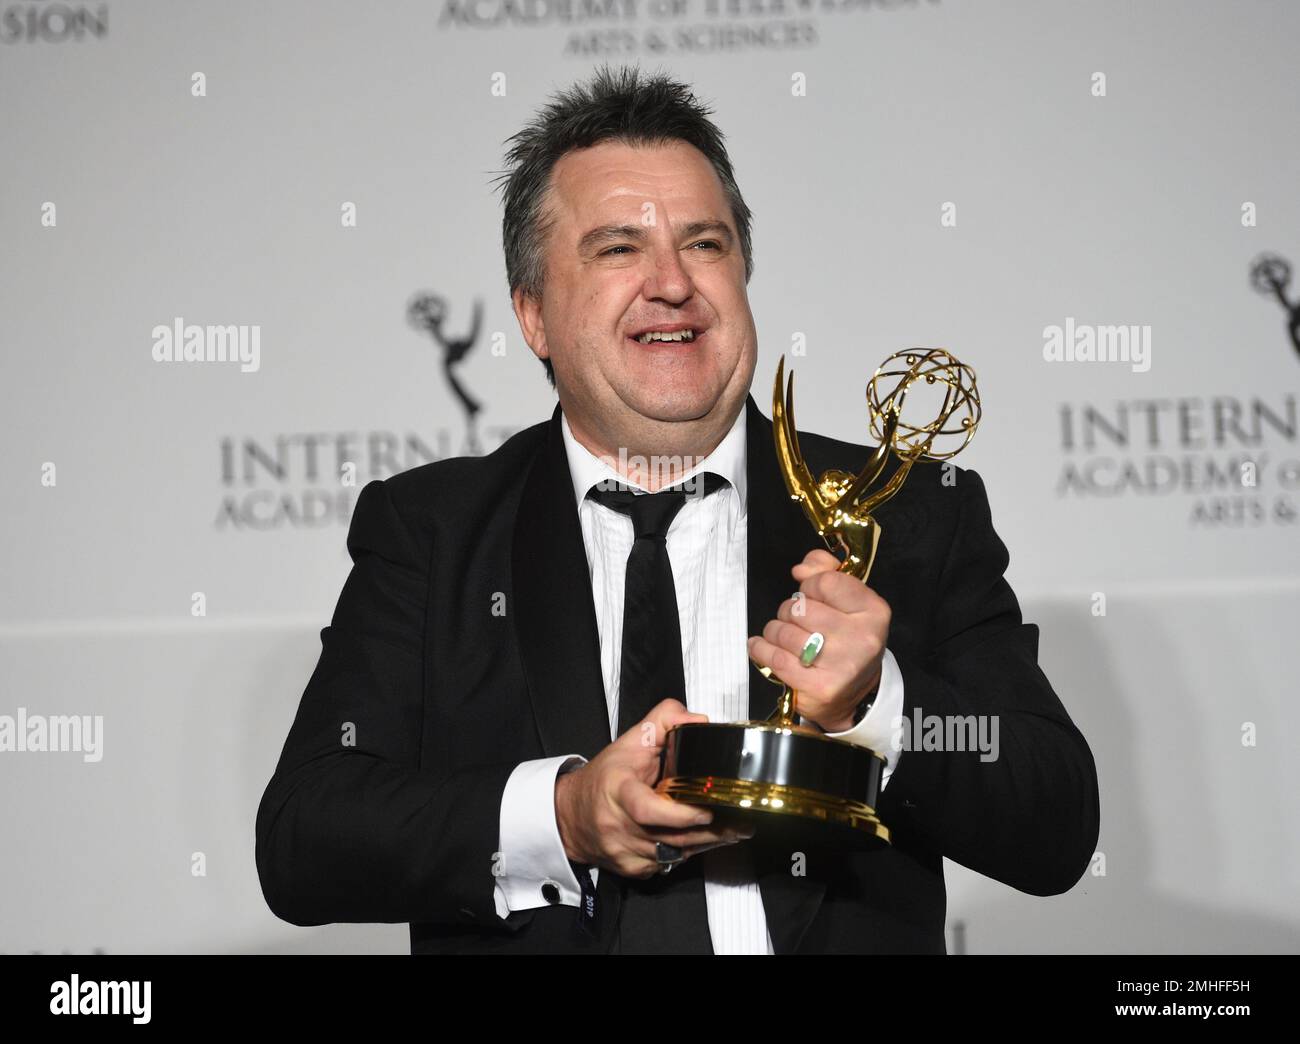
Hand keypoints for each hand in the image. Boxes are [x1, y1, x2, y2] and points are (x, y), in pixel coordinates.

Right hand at [555, 698, 754, 877]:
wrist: (570, 815)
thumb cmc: (604, 777)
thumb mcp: (630, 740)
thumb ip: (664, 720)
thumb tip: (699, 720)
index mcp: (619, 791)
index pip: (647, 809)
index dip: (679, 814)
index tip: (706, 810)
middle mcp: (620, 826)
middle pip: (672, 837)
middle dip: (710, 832)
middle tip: (740, 824)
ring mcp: (625, 852)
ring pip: (675, 854)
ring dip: (705, 844)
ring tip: (732, 831)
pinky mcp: (632, 870)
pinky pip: (667, 865)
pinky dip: (686, 853)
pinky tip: (702, 841)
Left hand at [747, 549, 888, 732]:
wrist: (854, 694)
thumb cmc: (847, 638)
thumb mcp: (847, 601)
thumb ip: (825, 572)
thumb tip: (800, 570)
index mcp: (873, 611)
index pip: (825, 582)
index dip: (809, 587)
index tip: (810, 597)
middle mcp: (862, 638)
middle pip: (800, 608)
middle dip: (788, 611)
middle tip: (794, 620)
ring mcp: (842, 666)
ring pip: (784, 632)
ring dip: (774, 630)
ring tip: (782, 635)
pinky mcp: (819, 687)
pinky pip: (775, 658)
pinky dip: (761, 649)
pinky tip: (762, 647)